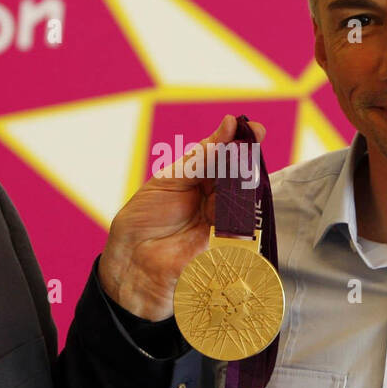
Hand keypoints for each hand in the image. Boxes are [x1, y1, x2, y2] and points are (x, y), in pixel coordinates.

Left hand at [98, 114, 266, 320]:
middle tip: (252, 139)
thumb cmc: (144, 219)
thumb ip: (200, 158)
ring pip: (241, 193)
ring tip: (243, 162)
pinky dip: (241, 204)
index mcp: (195, 176)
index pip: (221, 152)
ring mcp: (220, 217)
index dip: (237, 139)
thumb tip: (227, 125)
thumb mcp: (169, 180)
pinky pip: (240, 218)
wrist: (133, 262)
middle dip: (246, 155)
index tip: (253, 127)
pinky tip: (240, 192)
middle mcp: (211, 195)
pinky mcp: (226, 239)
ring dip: (245, 177)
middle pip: (236, 171)